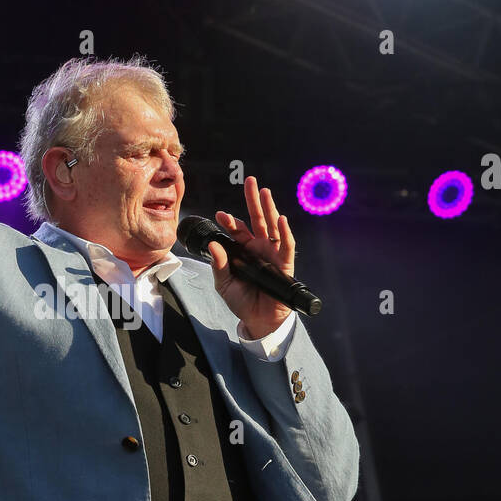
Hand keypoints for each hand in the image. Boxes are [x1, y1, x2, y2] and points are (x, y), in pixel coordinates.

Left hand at [208, 176, 294, 338]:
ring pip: (272, 226)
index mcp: (244, 250)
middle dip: (253, 200)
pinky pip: (286, 245)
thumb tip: (214, 245)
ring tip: (264, 192)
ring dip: (269, 209)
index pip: (238, 230)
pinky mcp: (284, 264)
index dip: (230, 221)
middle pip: (257, 219)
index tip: (220, 215)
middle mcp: (259, 247)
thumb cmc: (241, 300)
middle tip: (249, 181)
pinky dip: (284, 232)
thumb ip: (219, 265)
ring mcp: (273, 253)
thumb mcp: (224, 284)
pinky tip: (280, 219)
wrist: (258, 320)